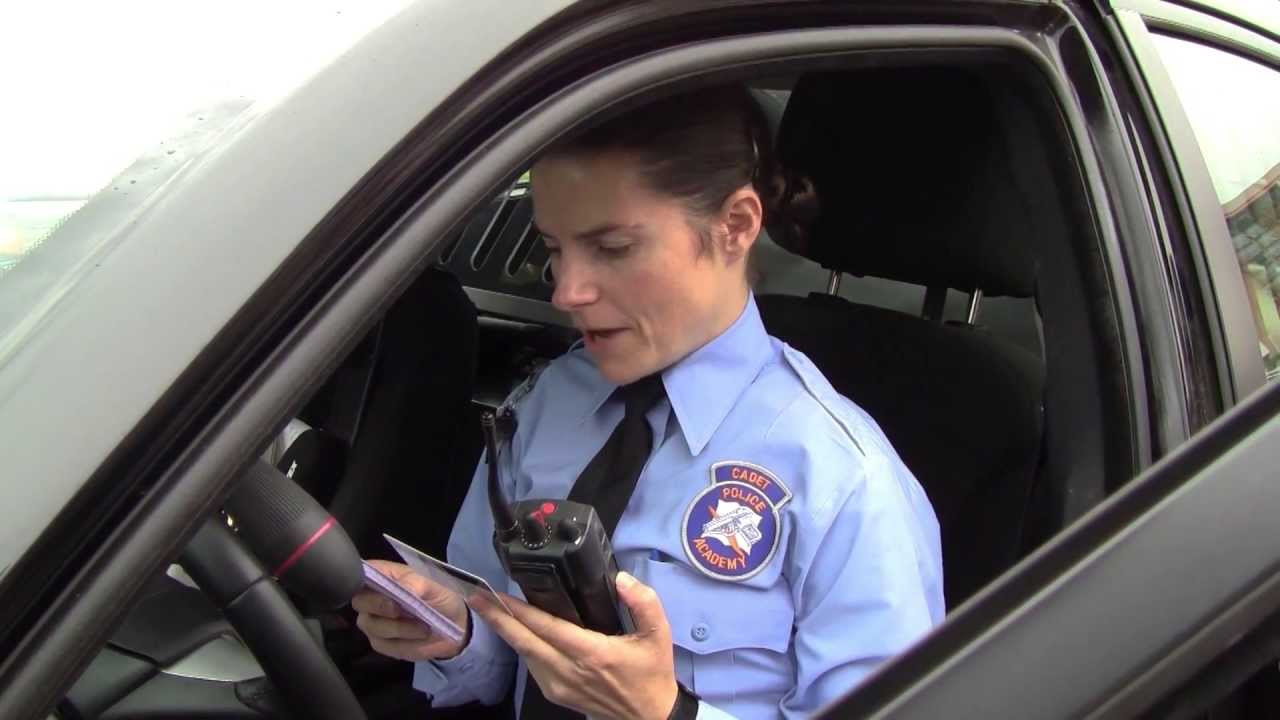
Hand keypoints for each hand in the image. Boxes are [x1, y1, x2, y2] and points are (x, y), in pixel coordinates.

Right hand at [351, 559, 469, 661]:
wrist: (454, 626)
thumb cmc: (439, 598)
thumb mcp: (433, 586)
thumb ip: (415, 583)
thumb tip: (403, 588)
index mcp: (384, 576)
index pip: (361, 572)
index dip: (362, 578)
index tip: (380, 586)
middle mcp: (372, 598)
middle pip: (359, 600)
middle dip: (380, 605)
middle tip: (400, 609)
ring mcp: (374, 622)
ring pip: (371, 625)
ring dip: (398, 627)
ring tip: (423, 626)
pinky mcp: (380, 643)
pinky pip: (382, 644)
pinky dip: (402, 641)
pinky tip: (418, 636)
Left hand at [470, 572, 677, 719]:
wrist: (649, 718)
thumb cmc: (652, 673)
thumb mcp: (658, 635)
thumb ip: (644, 603)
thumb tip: (621, 579)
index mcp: (591, 653)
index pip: (546, 627)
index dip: (518, 610)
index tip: (496, 594)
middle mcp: (569, 670)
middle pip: (524, 641)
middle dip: (498, 618)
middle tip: (477, 597)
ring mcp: (559, 685)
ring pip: (525, 654)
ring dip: (506, 631)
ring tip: (490, 609)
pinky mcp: (556, 694)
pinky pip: (533, 666)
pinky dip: (521, 646)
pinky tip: (515, 631)